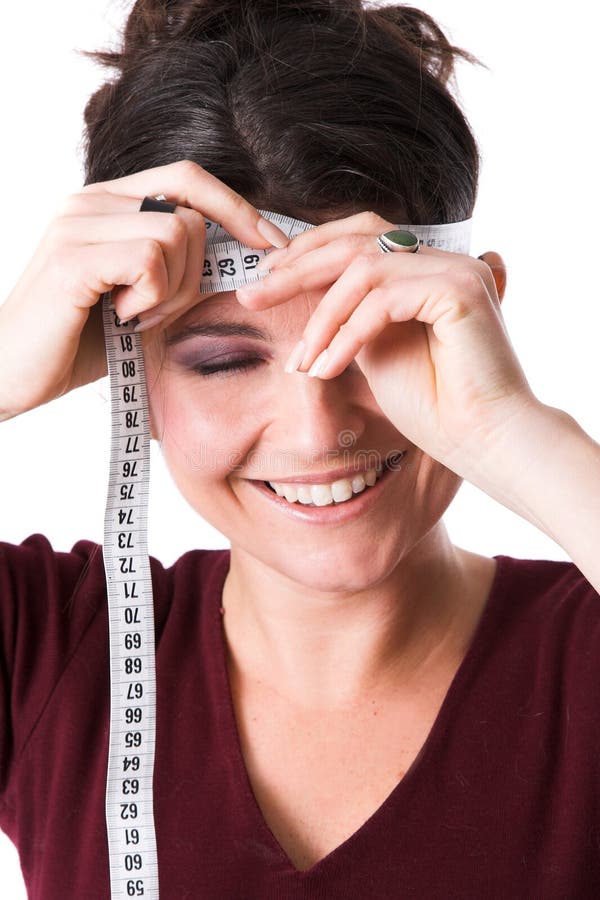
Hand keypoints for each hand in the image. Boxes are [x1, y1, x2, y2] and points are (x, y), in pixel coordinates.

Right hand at [0, 160, 287, 420]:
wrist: (10, 373)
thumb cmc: (80, 342)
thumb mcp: (144, 300)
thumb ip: (181, 272)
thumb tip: (251, 261)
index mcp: (108, 204)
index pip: (188, 177)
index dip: (237, 207)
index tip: (271, 246)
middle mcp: (91, 200)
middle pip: (190, 213)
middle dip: (194, 274)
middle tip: (157, 312)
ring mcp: (78, 222)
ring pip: (176, 235)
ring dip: (171, 291)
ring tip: (133, 317)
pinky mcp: (72, 255)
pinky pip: (149, 259)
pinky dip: (149, 298)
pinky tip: (119, 318)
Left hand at [236, 211, 537, 478]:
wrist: (481, 440)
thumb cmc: (434, 406)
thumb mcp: (374, 350)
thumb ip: (350, 315)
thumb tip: (307, 296)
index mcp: (426, 268)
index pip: (358, 239)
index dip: (306, 254)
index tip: (263, 282)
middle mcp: (444, 259)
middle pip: (355, 239)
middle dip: (296, 267)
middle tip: (251, 296)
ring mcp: (456, 268)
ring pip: (363, 267)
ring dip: (320, 314)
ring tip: (299, 361)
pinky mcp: (461, 287)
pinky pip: (382, 298)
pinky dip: (345, 333)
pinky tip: (325, 369)